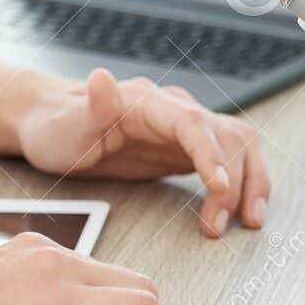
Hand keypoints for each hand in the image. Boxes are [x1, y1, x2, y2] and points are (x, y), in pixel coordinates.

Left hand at [15, 69, 270, 236]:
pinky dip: (245, 185)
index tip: (218, 185)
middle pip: (224, 137)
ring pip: (239, 147)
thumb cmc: (58, 124)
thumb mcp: (67, 121)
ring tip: (248, 222)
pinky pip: (231, 161)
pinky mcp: (188, 150)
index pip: (191, 122)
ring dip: (250, 183)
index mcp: (148, 103)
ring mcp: (185, 130)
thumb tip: (101, 79)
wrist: (55, 123)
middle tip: (217, 225)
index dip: (210, 153)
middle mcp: (174, 111)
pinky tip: (245, 211)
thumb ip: (91, 105)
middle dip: (231, 182)